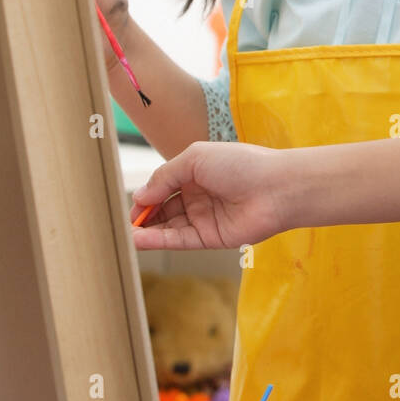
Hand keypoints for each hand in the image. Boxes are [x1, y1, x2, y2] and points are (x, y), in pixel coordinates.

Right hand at [130, 141, 285, 250]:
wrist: (275, 188)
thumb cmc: (239, 164)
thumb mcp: (195, 159)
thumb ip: (165, 176)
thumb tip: (140, 195)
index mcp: (196, 171)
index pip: (162, 185)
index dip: (146, 196)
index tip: (130, 205)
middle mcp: (198, 195)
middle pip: (163, 208)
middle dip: (144, 215)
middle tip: (124, 224)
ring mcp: (204, 217)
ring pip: (169, 226)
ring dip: (148, 231)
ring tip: (128, 234)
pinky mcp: (210, 237)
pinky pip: (179, 240)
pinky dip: (159, 241)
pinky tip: (140, 240)